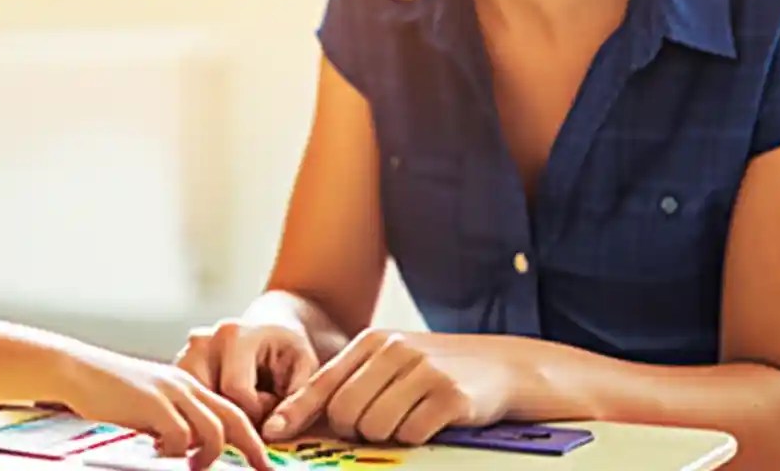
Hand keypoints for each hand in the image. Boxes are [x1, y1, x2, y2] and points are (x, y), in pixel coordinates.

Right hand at [61, 347, 273, 469]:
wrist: (77, 370)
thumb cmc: (110, 391)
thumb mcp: (149, 403)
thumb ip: (172, 421)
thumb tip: (188, 448)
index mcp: (188, 386)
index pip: (231, 411)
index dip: (251, 437)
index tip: (262, 462)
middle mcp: (185, 386)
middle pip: (233, 418)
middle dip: (252, 448)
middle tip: (263, 470)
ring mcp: (169, 393)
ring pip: (212, 429)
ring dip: (210, 455)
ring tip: (196, 467)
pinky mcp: (151, 402)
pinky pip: (179, 434)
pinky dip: (178, 451)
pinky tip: (161, 453)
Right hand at [175, 319, 320, 425]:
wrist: (267, 326)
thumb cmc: (288, 348)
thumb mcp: (305, 368)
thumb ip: (296, 401)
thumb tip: (271, 433)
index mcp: (233, 334)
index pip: (236, 391)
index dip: (258, 410)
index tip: (272, 405)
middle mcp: (202, 340)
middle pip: (210, 399)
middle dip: (235, 414)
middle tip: (258, 406)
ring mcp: (185, 353)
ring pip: (193, 404)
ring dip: (218, 414)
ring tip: (242, 403)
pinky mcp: (177, 368)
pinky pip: (187, 402)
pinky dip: (206, 411)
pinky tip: (227, 404)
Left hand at [262, 329, 519, 445]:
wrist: (505, 366)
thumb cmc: (438, 370)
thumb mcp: (393, 363)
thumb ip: (352, 382)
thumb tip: (298, 415)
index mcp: (374, 342)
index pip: (323, 382)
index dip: (296, 411)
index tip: (274, 431)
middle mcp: (395, 350)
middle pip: (344, 411)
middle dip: (352, 431)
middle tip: (375, 427)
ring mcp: (423, 371)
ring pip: (374, 427)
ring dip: (386, 436)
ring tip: (407, 420)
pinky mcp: (450, 395)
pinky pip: (411, 434)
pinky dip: (415, 437)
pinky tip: (431, 422)